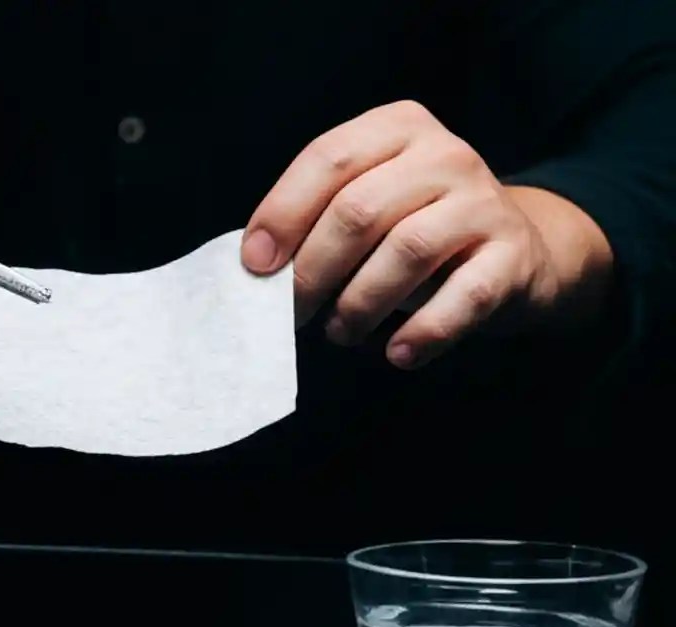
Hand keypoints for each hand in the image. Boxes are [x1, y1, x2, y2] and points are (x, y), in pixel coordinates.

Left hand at [240, 100, 610, 369]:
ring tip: (339, 332)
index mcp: (397, 128)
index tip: (255, 266)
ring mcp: (485, 202)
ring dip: (359, 304)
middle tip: (294, 312)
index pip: (328, 160)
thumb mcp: (369, 203)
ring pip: (405, 250)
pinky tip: (397, 353)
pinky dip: (423, 332)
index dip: (283, 214)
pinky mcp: (513, 255)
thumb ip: (318, 218)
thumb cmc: (415, 228)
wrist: (516, 249)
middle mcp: (445, 154)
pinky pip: (464, 297)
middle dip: (312, 271)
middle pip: (358, 211)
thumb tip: (256, 266)